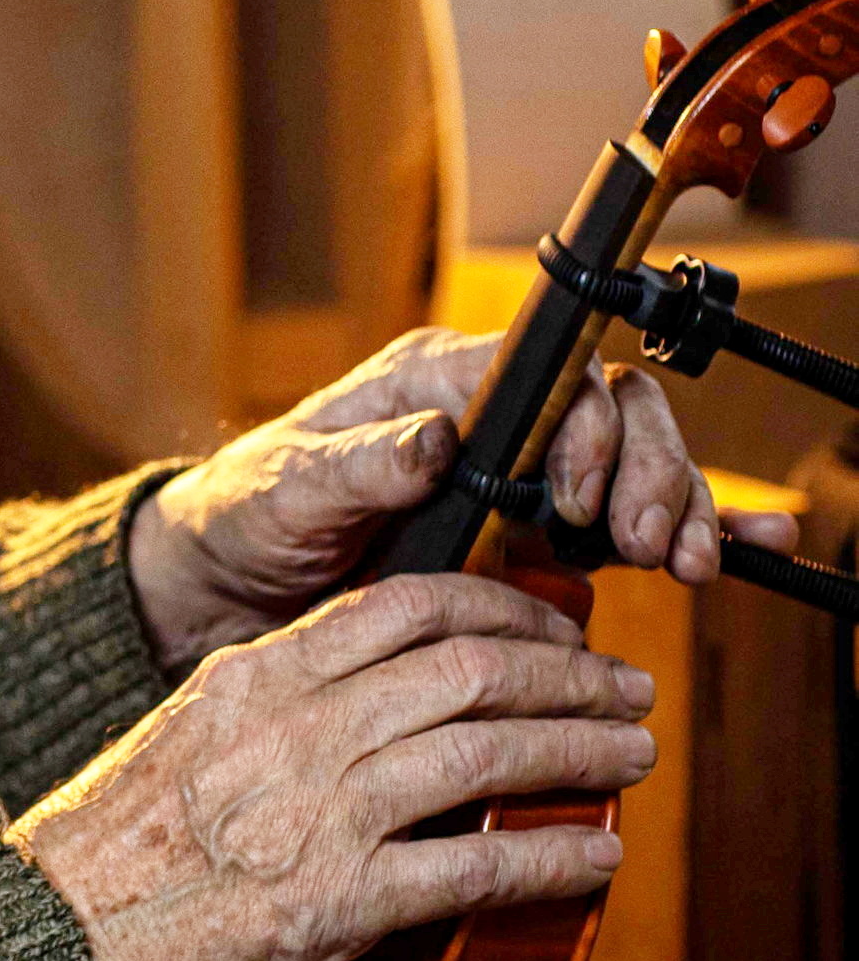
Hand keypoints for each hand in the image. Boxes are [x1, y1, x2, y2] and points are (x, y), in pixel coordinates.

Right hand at [19, 569, 651, 960]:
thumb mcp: (186, 736)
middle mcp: (295, 728)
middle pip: (468, 669)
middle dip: (568, 674)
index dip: (502, 609)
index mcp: (256, 676)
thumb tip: (370, 699)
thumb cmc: (108, 852)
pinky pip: (473, 868)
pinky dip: (551, 859)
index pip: (406, 607)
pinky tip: (599, 858)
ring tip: (633, 755)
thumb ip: (276, 706)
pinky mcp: (335, 904)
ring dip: (580, 751)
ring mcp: (318, 813)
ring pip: (487, 752)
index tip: (552, 629)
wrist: (48, 943)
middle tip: (625, 686)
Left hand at [124, 326, 798, 673]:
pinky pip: (623, 523)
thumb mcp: (282, 488)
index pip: (548, 375)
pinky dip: (683, 531)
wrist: (227, 585)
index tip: (582, 497)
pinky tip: (734, 552)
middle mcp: (490, 420)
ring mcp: (517, 479)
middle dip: (647, 470)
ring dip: (675, 506)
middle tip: (648, 543)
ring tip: (686, 563)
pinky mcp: (528, 539)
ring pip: (633, 466)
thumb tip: (429, 440)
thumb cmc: (244, 515)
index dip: (585, 427)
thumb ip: (356, 466)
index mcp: (433, 385)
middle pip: (611, 412)